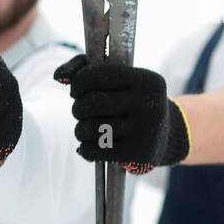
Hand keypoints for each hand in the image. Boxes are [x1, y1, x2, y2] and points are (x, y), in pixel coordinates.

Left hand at [53, 54, 189, 170]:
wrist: (165, 135)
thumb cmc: (131, 101)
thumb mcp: (119, 78)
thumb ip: (83, 68)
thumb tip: (58, 76)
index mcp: (146, 80)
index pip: (94, 76)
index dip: (77, 84)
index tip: (77, 91)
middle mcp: (150, 104)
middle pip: (90, 103)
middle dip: (78, 108)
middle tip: (81, 112)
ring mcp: (146, 131)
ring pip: (89, 128)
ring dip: (80, 130)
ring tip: (85, 129)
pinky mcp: (138, 155)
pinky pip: (93, 150)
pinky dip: (84, 149)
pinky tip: (89, 146)